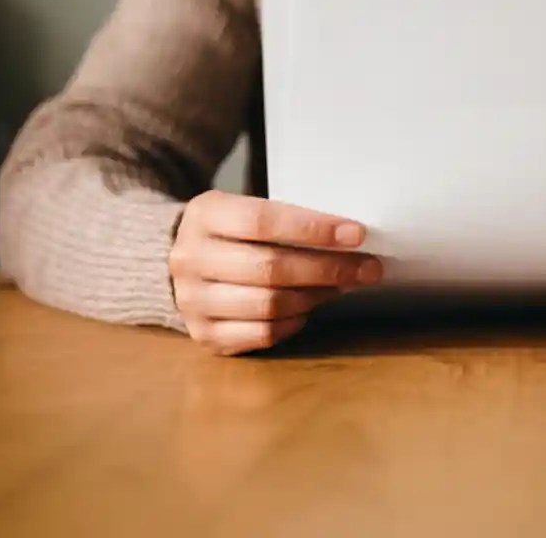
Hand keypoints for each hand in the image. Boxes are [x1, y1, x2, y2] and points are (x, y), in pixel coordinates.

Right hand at [169, 190, 382, 354]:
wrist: (178, 264)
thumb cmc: (231, 234)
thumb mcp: (245, 210)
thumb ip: (287, 220)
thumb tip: (350, 238)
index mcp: (205, 215)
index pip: (263, 221)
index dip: (313, 229)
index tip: (356, 234)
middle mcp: (191, 258)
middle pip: (270, 268)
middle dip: (328, 269)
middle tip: (367, 268)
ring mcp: (193, 300)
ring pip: (269, 305)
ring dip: (315, 296)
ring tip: (340, 286)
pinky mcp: (204, 334)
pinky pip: (262, 334)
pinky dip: (294, 322)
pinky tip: (308, 308)